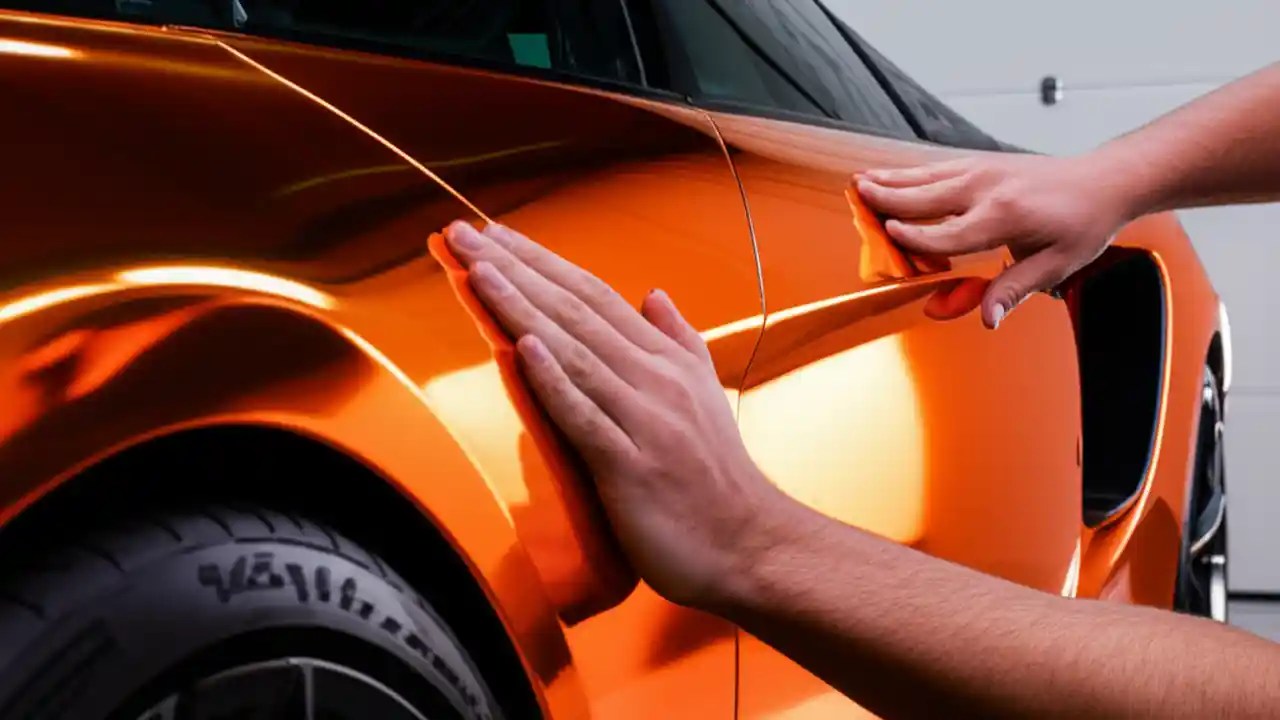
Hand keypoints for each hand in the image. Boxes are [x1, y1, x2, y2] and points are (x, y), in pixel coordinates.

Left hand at [443, 221, 784, 608]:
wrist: (752, 546)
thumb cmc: (718, 477)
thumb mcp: (704, 394)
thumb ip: (677, 340)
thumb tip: (653, 294)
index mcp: (664, 360)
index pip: (593, 295)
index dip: (541, 262)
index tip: (493, 234)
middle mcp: (654, 379)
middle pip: (575, 310)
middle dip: (515, 268)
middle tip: (461, 233)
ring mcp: (644, 421)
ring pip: (573, 351)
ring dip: (521, 308)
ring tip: (477, 271)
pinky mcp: (632, 468)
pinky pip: (586, 417)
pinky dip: (555, 380)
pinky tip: (523, 347)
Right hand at [856, 154, 1132, 327]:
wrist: (1103, 182)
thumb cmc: (1081, 224)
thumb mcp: (1055, 265)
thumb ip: (1013, 288)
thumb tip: (987, 317)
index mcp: (1005, 215)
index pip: (949, 231)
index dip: (916, 237)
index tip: (887, 236)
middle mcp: (988, 188)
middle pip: (927, 196)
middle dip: (889, 198)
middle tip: (857, 200)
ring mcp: (983, 170)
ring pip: (926, 177)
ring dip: (891, 180)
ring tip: (859, 182)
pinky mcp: (981, 164)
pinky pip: (936, 168)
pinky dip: (908, 173)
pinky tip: (887, 176)